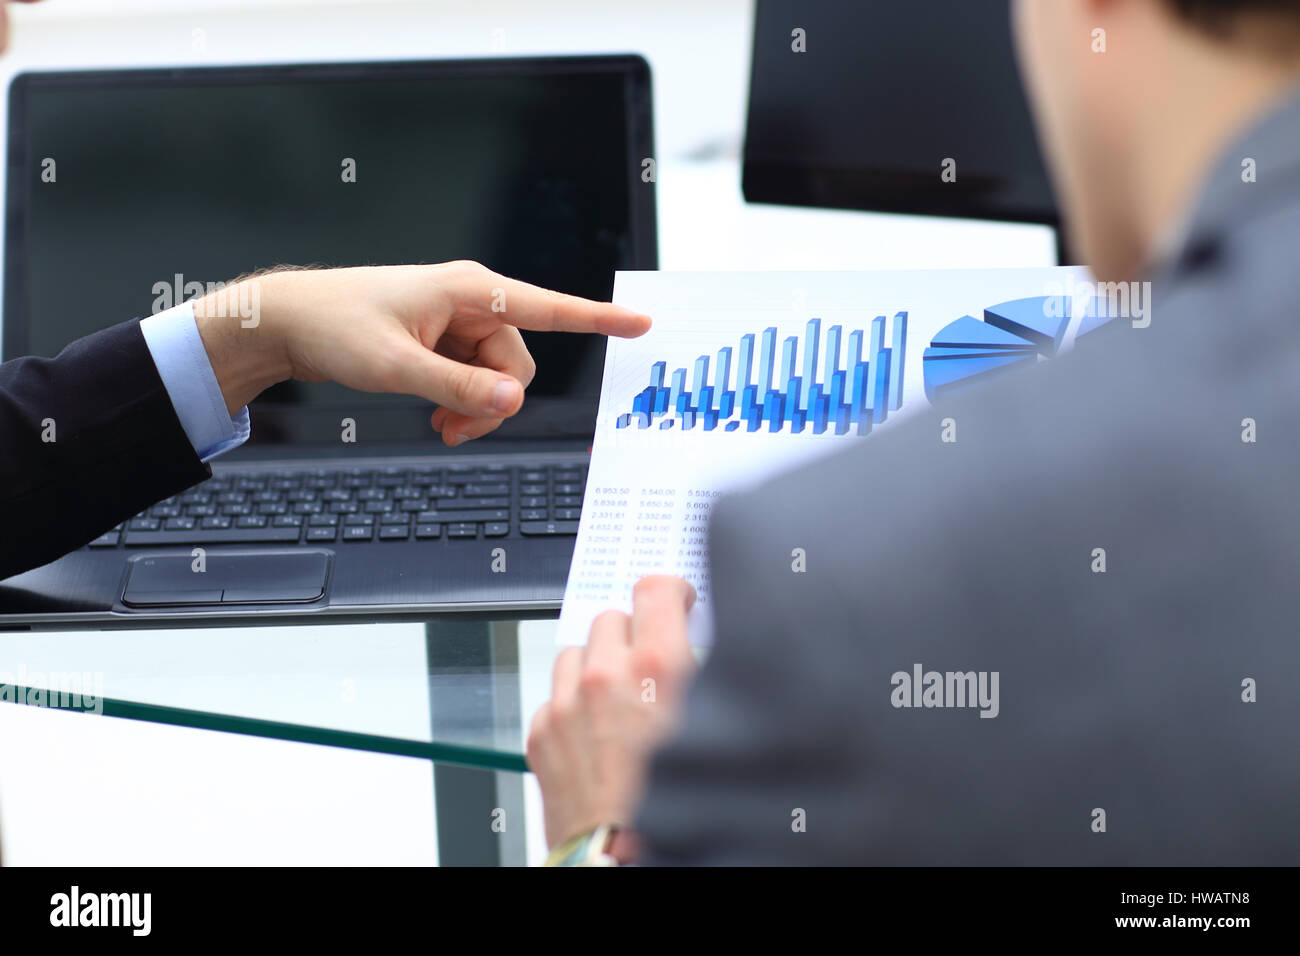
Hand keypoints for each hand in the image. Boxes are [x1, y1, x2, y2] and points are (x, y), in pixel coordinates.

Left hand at [193, 261, 649, 445]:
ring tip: (435, 425)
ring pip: (496, 379)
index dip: (598, 319)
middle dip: (492, 404)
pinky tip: (434, 414)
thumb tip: (512, 403)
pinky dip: (461, 402)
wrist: (288, 321)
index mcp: (469, 291)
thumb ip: (458, 388)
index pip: (548, 307)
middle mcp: (471, 302)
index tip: (641, 323)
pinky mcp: (444, 341)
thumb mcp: (397, 366)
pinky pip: (474, 380)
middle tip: (450, 430)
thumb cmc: (335, 326)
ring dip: (474, 409)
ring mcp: (457, 323)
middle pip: (517, 365)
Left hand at [526, 576, 697, 852]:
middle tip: (649, 666)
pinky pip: (553, 695)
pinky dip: (571, 705)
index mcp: (659, 669)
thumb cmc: (677, 812)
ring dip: (596, 666)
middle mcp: (606, 678)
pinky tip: (595, 734)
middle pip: (613, 618)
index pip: (655, 589)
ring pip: (576, 652)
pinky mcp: (542, 734)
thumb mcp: (714, 726)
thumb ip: (703, 676)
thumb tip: (698, 646)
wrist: (623, 863)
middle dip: (632, 636)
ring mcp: (567, 705)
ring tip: (618, 701)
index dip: (670, 594)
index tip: (675, 603)